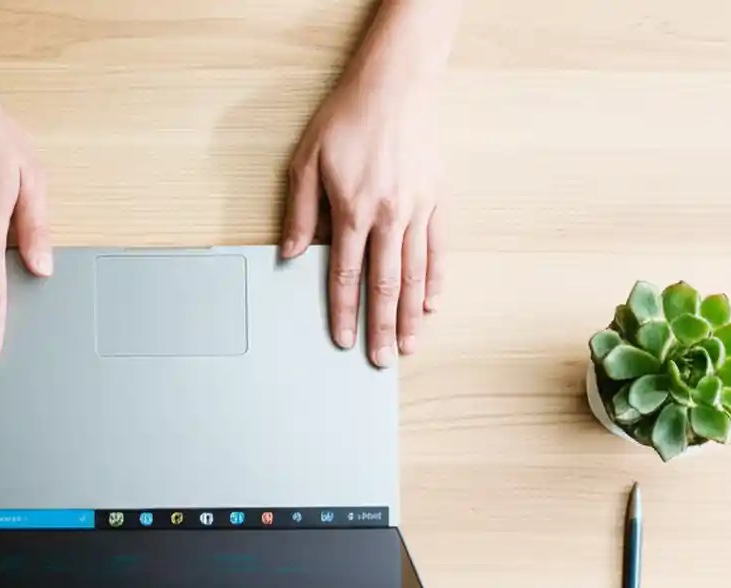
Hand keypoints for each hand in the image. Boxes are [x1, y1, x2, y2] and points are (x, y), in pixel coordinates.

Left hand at [281, 71, 444, 367]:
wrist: (394, 85)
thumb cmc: (345, 120)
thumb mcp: (306, 161)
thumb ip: (300, 212)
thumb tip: (292, 254)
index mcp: (353, 210)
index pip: (347, 275)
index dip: (344, 312)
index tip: (343, 341)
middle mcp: (389, 216)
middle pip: (384, 285)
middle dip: (380, 327)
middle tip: (379, 360)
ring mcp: (417, 209)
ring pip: (415, 274)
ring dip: (410, 315)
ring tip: (407, 345)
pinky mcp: (437, 199)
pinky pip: (438, 248)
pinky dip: (436, 279)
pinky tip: (431, 303)